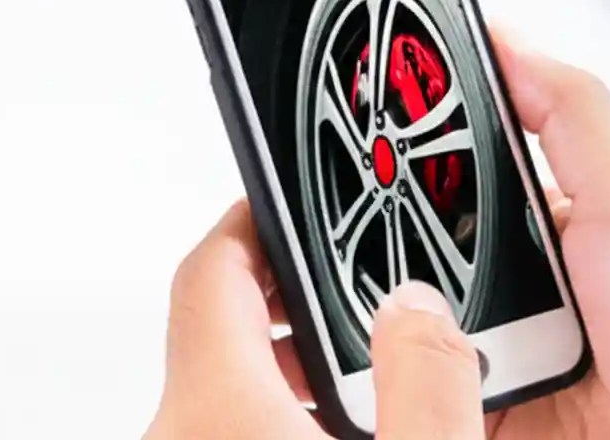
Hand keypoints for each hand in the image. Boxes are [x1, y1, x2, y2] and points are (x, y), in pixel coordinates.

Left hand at [145, 200, 485, 438]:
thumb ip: (427, 385)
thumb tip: (418, 307)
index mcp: (216, 417)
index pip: (209, 274)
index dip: (253, 219)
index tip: (293, 194)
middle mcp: (182, 436)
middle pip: (216, 325)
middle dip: (288, 292)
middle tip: (355, 277)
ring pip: (224, 384)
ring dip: (288, 360)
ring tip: (370, 362)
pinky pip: (231, 426)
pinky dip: (279, 410)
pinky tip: (351, 431)